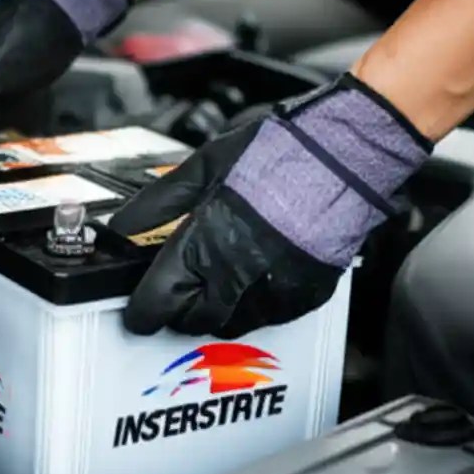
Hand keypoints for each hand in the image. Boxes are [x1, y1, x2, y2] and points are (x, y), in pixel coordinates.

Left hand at [110, 74, 432, 337]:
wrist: (350, 149)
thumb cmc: (282, 149)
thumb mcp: (206, 164)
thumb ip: (160, 201)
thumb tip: (122, 226)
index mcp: (211, 236)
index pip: (163, 297)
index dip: (144, 310)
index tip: (138, 310)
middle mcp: (244, 269)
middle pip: (194, 319)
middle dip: (178, 312)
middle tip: (175, 292)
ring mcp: (280, 286)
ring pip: (232, 325)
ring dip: (215, 313)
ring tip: (212, 284)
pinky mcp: (309, 292)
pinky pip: (270, 317)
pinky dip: (253, 307)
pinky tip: (251, 280)